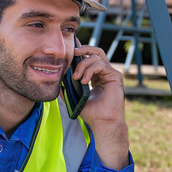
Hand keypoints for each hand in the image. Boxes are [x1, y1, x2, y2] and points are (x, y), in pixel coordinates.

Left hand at [71, 44, 129, 169]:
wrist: (103, 122)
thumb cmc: (92, 113)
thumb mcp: (75, 98)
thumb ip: (67, 89)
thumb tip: (56, 81)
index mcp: (97, 76)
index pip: (90, 58)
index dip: (81, 51)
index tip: (71, 50)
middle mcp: (105, 73)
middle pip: (96, 51)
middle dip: (84, 49)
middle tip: (73, 52)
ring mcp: (111, 74)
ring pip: (96, 57)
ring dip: (83, 64)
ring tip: (76, 77)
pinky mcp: (115, 76)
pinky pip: (101, 65)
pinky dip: (90, 70)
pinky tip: (84, 80)